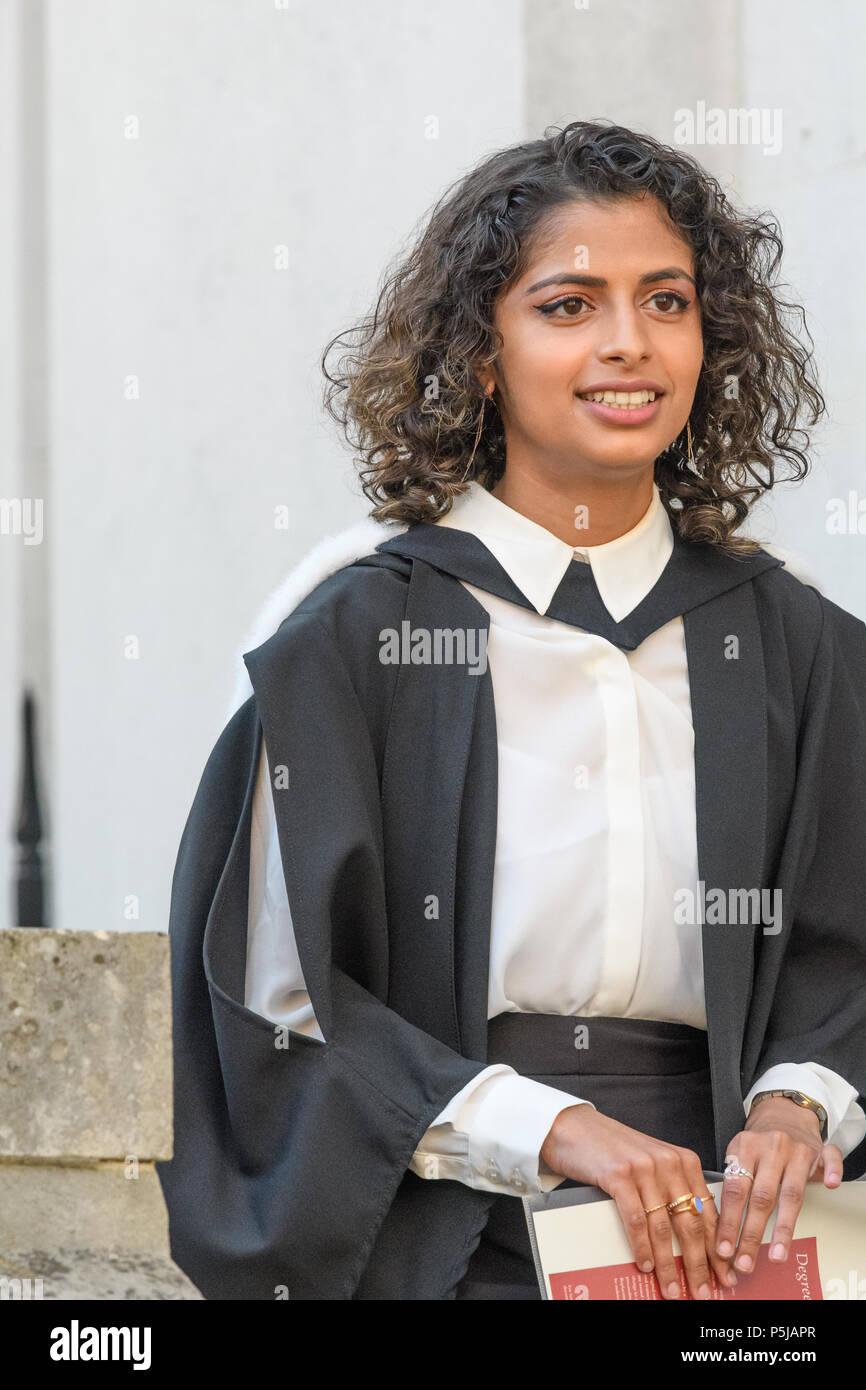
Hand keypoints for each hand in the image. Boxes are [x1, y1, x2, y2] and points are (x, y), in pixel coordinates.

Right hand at [540, 1105, 736, 1299]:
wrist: (576, 1128)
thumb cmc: (615, 1150)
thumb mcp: (654, 1164)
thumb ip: (674, 1189)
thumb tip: (692, 1238)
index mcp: (684, 1162)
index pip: (709, 1213)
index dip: (718, 1249)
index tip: (724, 1275)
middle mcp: (669, 1163)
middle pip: (691, 1223)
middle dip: (698, 1264)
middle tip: (703, 1291)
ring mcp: (644, 1169)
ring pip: (663, 1227)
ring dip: (667, 1264)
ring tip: (670, 1288)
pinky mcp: (619, 1175)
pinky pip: (636, 1220)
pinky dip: (641, 1247)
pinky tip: (644, 1265)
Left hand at [716, 1097, 843, 1274]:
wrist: (783, 1112)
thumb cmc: (758, 1143)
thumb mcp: (738, 1154)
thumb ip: (732, 1183)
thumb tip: (714, 1224)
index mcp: (744, 1147)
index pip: (735, 1190)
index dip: (728, 1222)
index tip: (723, 1249)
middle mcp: (771, 1147)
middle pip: (761, 1197)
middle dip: (751, 1234)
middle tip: (744, 1262)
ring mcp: (797, 1149)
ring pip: (792, 1192)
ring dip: (783, 1228)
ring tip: (776, 1256)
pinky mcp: (821, 1150)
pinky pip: (831, 1159)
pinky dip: (833, 1172)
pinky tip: (831, 1187)